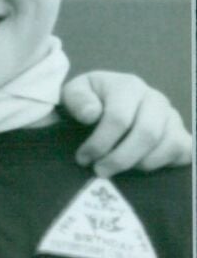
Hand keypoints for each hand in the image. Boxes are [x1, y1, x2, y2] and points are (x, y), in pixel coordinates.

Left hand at [64, 72, 193, 175]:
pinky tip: (141, 165)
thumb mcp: (74, 93)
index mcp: (128, 86)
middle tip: (100, 171)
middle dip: (120, 158)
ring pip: (168, 145)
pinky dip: (165, 163)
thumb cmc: (90, 99)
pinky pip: (183, 150)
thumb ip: (77, 99)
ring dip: (140, 163)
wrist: (107, 99)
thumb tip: (91, 115)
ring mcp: (171, 116)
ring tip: (118, 168)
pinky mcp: (181, 132)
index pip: (119, 119)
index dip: (99, 143)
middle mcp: (155, 99)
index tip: (83, 158)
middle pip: (147, 134)